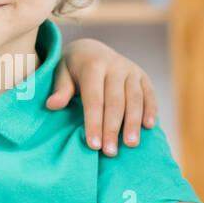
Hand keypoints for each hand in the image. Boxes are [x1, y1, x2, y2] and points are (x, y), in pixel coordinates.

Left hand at [49, 38, 157, 155]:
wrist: (92, 50)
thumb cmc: (73, 69)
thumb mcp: (62, 74)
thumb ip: (60, 89)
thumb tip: (52, 105)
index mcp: (93, 65)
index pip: (94, 99)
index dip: (94, 123)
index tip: (93, 145)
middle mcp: (115, 66)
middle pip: (115, 102)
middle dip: (113, 128)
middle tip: (110, 152)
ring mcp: (131, 70)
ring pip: (135, 99)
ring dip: (133, 123)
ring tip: (131, 144)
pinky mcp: (143, 76)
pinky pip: (149, 94)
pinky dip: (151, 109)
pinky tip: (149, 127)